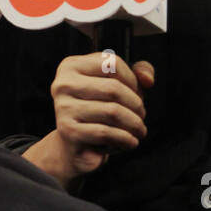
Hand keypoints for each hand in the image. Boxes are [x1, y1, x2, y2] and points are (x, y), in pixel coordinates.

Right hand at [25, 52, 154, 186]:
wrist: (77, 147)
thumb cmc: (100, 111)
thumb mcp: (121, 86)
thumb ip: (139, 72)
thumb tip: (147, 80)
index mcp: (72, 66)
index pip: (112, 63)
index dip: (132, 80)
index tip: (136, 94)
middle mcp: (63, 84)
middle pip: (113, 88)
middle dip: (136, 104)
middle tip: (141, 116)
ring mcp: (63, 107)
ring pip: (112, 112)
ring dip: (134, 124)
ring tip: (139, 130)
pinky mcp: (67, 131)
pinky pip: (105, 133)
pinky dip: (125, 139)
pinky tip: (131, 142)